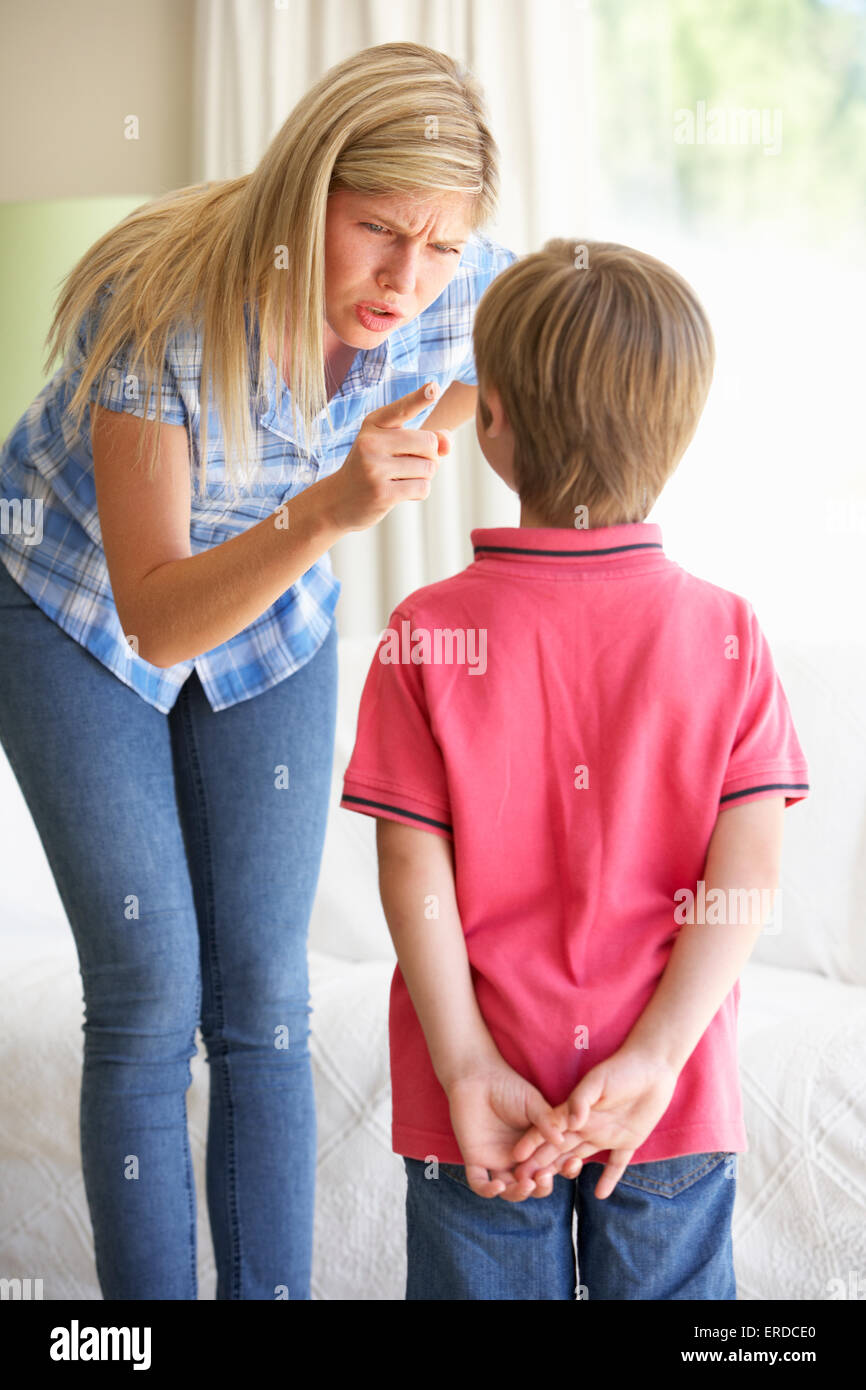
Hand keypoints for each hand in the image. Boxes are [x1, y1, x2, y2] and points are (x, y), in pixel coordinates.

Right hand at [318, 381, 451, 531]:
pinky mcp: (382, 493)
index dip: (421, 398)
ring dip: (423, 476)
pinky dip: (419, 491)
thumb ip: (425, 439)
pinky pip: (423, 488)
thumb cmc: (373, 467)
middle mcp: (371, 442)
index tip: (434, 387)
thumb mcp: (393, 446)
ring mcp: (375, 468)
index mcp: (374, 423)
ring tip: (399, 478)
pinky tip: (400, 491)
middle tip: (409, 463)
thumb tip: (447, 443)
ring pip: (429, 468)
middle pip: (429, 442)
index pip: (402, 408)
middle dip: (430, 455)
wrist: (338, 500)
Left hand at [446, 1061, 574, 1201]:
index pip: (554, 1166)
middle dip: (542, 1187)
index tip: (573, 1162)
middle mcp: (518, 1159)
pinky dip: (488, 1190)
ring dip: (519, 1193)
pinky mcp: (475, 1159)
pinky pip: (480, 1184)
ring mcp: (496, 1161)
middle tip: (544, 1176)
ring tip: (527, 1183)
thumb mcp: (533, 1103)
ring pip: (509, 1190)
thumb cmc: (508, 1087)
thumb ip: (547, 1121)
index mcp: (536, 1147)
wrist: (478, 1077)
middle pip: (533, 1185)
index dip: (565, 1169)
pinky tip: (498, 1186)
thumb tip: (562, 1140)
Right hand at [509, 1047, 679, 1198]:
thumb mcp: (598, 1081)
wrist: (653, 1067)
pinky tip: (601, 1195)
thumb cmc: (623, 1069)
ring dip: (564, 1171)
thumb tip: (571, 1123)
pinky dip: (609, 1179)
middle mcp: (587, 1125)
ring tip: (547, 1186)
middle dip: (540, 1162)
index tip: (515, 1156)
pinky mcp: (628, 1141)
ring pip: (579, 1158)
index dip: (532, 1141)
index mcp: (576, 1111)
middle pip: (559, 1147)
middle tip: (522, 1180)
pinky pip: (616, 1164)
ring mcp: (607, 1135)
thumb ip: (582, 1100)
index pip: (549, 1129)